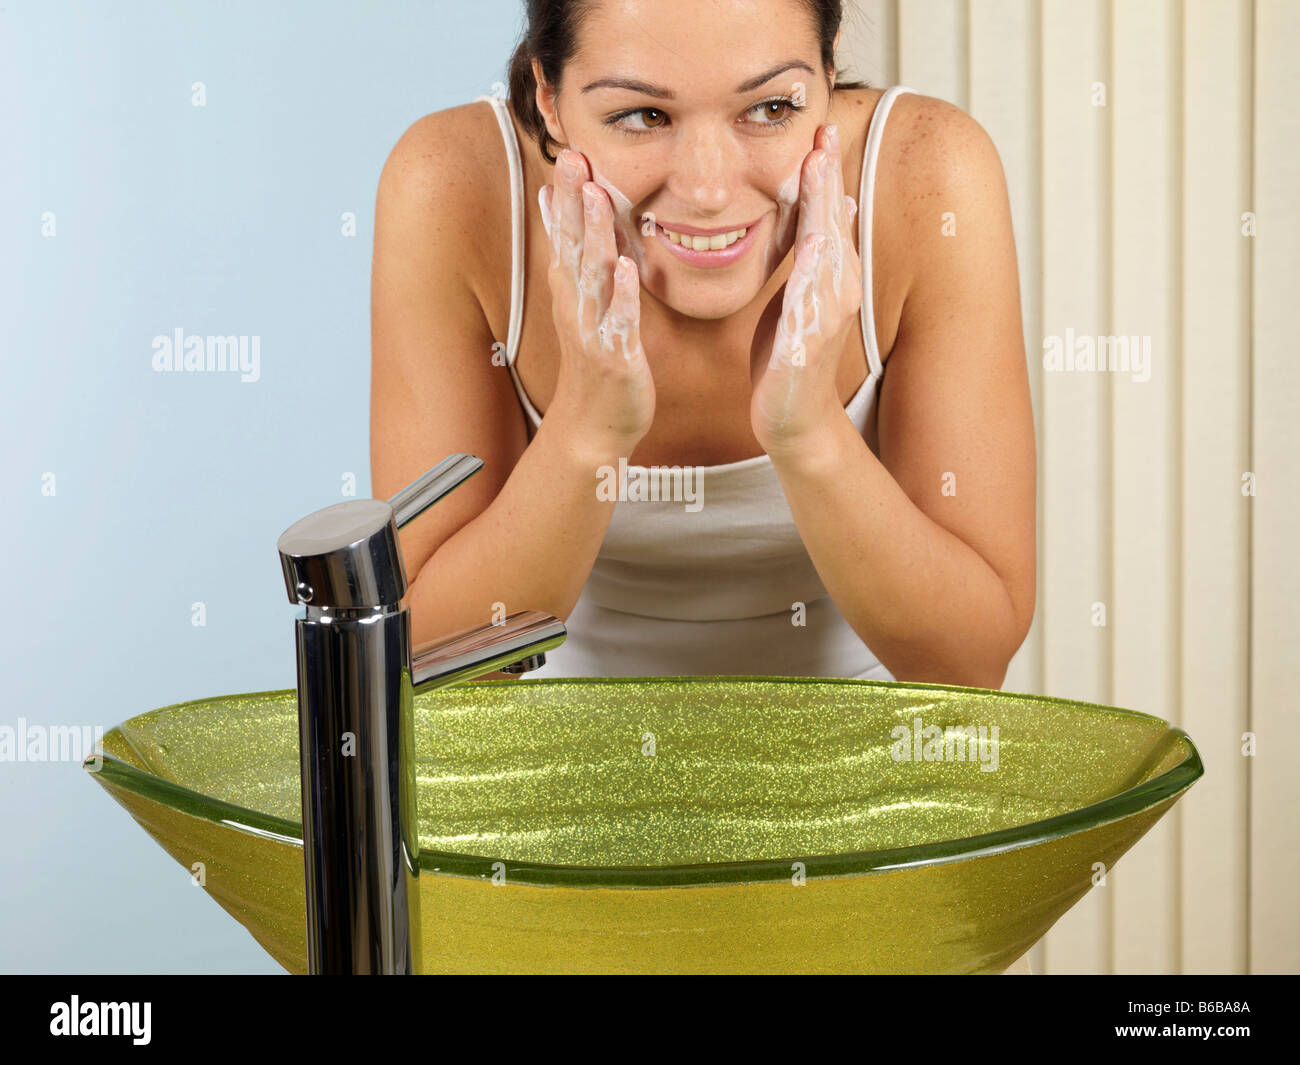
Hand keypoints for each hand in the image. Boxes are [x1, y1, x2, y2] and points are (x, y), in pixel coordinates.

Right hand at [539, 148, 655, 453]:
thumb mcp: (586, 309)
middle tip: (570, 154)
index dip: (564, 194)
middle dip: (571, 199)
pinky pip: (619, 321)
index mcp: (574, 292)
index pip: (565, 235)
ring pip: (592, 275)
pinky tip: (626, 268)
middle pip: (572, 244)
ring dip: (593, 234)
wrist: (594, 428)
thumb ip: (581, 266)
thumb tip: (570, 225)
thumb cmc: (597, 366)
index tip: (566, 150)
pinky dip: (621, 295)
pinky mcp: (614, 356)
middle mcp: (577, 305)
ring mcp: (593, 330)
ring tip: (594, 194)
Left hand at [749, 124, 861, 456]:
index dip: (823, 176)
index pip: (828, 215)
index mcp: (829, 277)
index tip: (816, 135)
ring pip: (829, 245)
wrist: (791, 417)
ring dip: (825, 204)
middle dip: (829, 175)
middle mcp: (837, 288)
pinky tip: (814, 234)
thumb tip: (821, 222)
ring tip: (819, 164)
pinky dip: (812, 258)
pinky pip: (812, 289)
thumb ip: (804, 262)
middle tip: (823, 130)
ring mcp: (829, 311)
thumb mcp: (794, 299)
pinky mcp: (812, 335)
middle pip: (834, 221)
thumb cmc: (786, 362)